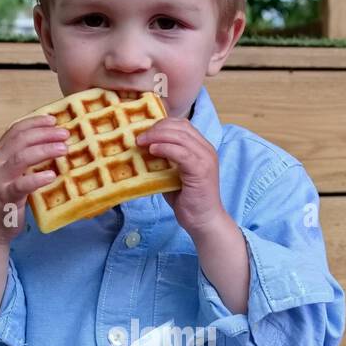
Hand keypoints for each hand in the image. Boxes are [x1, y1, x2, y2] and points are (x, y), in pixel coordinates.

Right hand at [0, 114, 69, 243]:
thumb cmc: (6, 199)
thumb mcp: (12, 174)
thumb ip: (26, 160)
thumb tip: (54, 146)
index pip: (15, 129)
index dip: (35, 122)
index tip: (54, 119)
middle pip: (21, 139)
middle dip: (45, 133)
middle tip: (65, 134)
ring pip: (22, 157)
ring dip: (45, 150)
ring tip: (64, 149)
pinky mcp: (5, 197)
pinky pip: (22, 185)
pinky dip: (38, 178)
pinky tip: (52, 176)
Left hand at [139, 117, 226, 236]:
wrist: (203, 221)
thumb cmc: (188, 201)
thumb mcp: (173, 175)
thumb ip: (164, 161)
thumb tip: (143, 150)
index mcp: (201, 148)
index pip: (183, 126)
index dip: (162, 124)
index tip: (144, 131)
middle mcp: (206, 149)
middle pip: (180, 127)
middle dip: (157, 128)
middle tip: (139, 137)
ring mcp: (205, 159)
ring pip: (180, 136)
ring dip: (157, 136)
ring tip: (141, 142)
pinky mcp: (201, 170)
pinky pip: (181, 152)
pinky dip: (165, 148)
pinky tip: (152, 151)